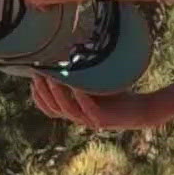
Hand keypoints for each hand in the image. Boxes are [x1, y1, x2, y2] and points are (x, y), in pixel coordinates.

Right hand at [30, 75, 159, 130]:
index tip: (33, 79)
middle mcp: (79, 117)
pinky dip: (81, 98)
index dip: (38, 96)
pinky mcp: (104, 119)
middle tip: (38, 75)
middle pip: (54, 108)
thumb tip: (67, 54)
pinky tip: (77, 87)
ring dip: (58, 94)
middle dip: (44, 91)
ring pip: (68, 109)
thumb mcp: (95, 84)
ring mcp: (90, 120)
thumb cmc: (117, 95)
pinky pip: (88, 110)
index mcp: (74, 111)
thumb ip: (81, 76)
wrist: (140, 109)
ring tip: (53, 78)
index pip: (49, 108)